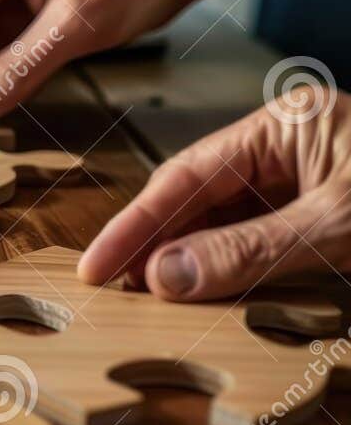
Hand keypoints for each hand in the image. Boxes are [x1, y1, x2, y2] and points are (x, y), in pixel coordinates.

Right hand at [78, 87, 347, 300]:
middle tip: (116, 288)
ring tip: (151, 299)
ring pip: (222, 223)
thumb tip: (165, 274)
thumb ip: (252, 250)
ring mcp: (302, 182)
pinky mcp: (316, 217)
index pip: (188, 174)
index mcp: (288, 125)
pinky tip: (202, 295)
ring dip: (188, 262)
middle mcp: (288, 148)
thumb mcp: (338, 223)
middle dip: (155, 241)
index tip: (97, 265)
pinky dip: (227, 271)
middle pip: (197, 196)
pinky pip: (255, 243)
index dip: (136, 223)